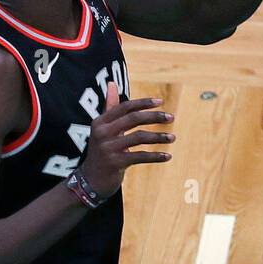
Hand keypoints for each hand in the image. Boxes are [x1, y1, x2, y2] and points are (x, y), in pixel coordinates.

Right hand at [79, 83, 173, 198]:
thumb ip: (110, 107)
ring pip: (139, 137)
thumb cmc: (101, 151)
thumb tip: (112, 83)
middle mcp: (103, 132)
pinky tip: (167, 156)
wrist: (90, 180)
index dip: (143, 103)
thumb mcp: (103, 129)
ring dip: (158, 137)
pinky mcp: (115, 163)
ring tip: (172, 137)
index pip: (124, 107)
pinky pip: (140, 157)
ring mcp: (108, 148)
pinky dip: (155, 156)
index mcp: (100, 121)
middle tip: (171, 117)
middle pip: (133, 119)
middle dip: (154, 117)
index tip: (160, 101)